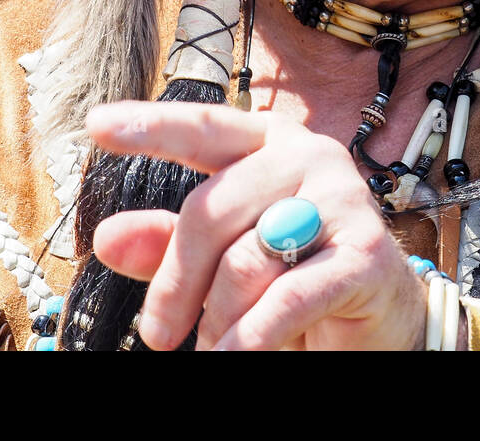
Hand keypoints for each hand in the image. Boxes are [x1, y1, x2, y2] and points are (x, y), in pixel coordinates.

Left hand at [85, 100, 428, 350]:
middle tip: (158, 336)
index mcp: (272, 143)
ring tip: (215, 346)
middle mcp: (310, 156)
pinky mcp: (365, 253)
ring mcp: (342, 200)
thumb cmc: (296, 273)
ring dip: (218, 317)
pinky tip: (234, 354)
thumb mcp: (226, 255)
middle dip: (177, 281)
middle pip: (211, 209)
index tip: (99, 126)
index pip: (206, 128)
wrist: (381, 316)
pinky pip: (287, 298)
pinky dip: (252, 337)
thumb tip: (109, 237)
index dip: (154, 126)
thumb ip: (170, 242)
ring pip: (245, 258)